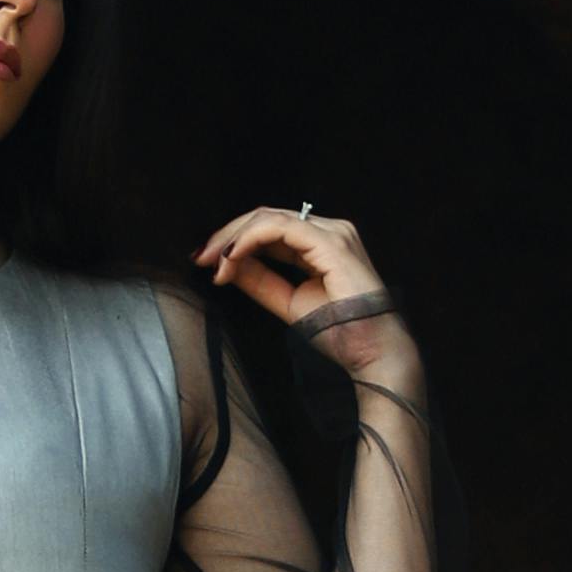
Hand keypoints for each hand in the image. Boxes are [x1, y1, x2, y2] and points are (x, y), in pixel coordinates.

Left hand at [196, 202, 422, 398]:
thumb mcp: (287, 301)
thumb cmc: (339, 332)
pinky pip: (280, 229)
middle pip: (265, 217)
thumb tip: (225, 266)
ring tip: (213, 262)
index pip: (268, 228)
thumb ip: (259, 280)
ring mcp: (333, 233)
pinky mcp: (331, 242)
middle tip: (200, 258)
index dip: (233, 240)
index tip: (205, 263)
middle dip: (227, 235)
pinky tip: (231, 259)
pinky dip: (249, 240)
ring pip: (268, 218)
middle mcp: (329, 230)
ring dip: (233, 238)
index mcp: (321, 242)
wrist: (371, 353)